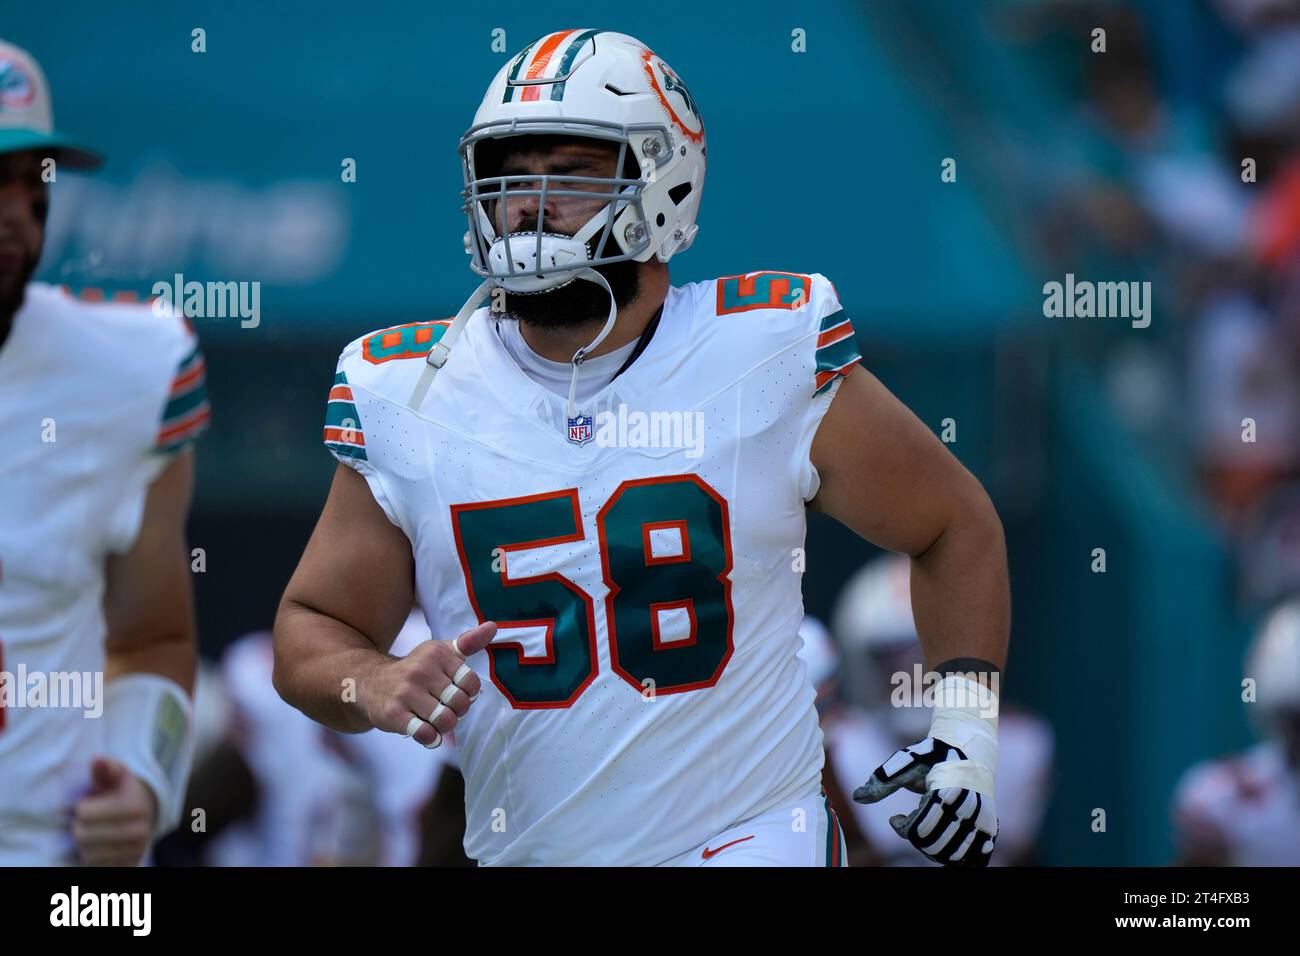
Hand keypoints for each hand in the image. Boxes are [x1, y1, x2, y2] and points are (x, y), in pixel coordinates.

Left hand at [73, 757, 157, 866]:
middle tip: (90, 821)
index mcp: (135, 806)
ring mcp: (136, 851)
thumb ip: (105, 768)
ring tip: (95, 834)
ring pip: (87, 854)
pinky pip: (98, 867)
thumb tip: (97, 760)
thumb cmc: (121, 792)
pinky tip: (99, 847)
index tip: (90, 803)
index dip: (81, 807)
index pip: (83, 814)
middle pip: (82, 836)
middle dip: (80, 827)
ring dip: (85, 845)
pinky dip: (93, 859)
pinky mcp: (131, 865)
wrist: (145, 815)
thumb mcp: (115, 776)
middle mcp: (140, 831)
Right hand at [361, 620, 495, 747]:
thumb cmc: (415, 669)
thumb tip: (494, 626)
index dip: (468, 694)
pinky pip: (425, 734)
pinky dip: (431, 738)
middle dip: (457, 712)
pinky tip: (426, 732)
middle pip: (459, 703)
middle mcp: (421, 671)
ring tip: (436, 720)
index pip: (471, 682)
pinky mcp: (393, 714)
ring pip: (445, 720)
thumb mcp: (440, 651)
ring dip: (444, 726)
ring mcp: (406, 693)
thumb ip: (468, 642)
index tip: (457, 692)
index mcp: (437, 654)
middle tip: (446, 709)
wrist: (369, 682)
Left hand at [854, 736, 997, 866]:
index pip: (917, 830)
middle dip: (915, 837)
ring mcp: (982, 820)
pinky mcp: (989, 829)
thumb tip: (857, 797)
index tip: (896, 818)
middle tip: (911, 822)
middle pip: (932, 845)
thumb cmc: (933, 756)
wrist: (969, 752)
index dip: (902, 827)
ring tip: (925, 828)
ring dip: (931, 847)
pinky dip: (953, 855)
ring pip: (951, 855)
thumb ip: (883, 780)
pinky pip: (971, 858)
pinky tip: (942, 839)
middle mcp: (968, 808)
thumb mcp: (906, 762)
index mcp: (947, 791)